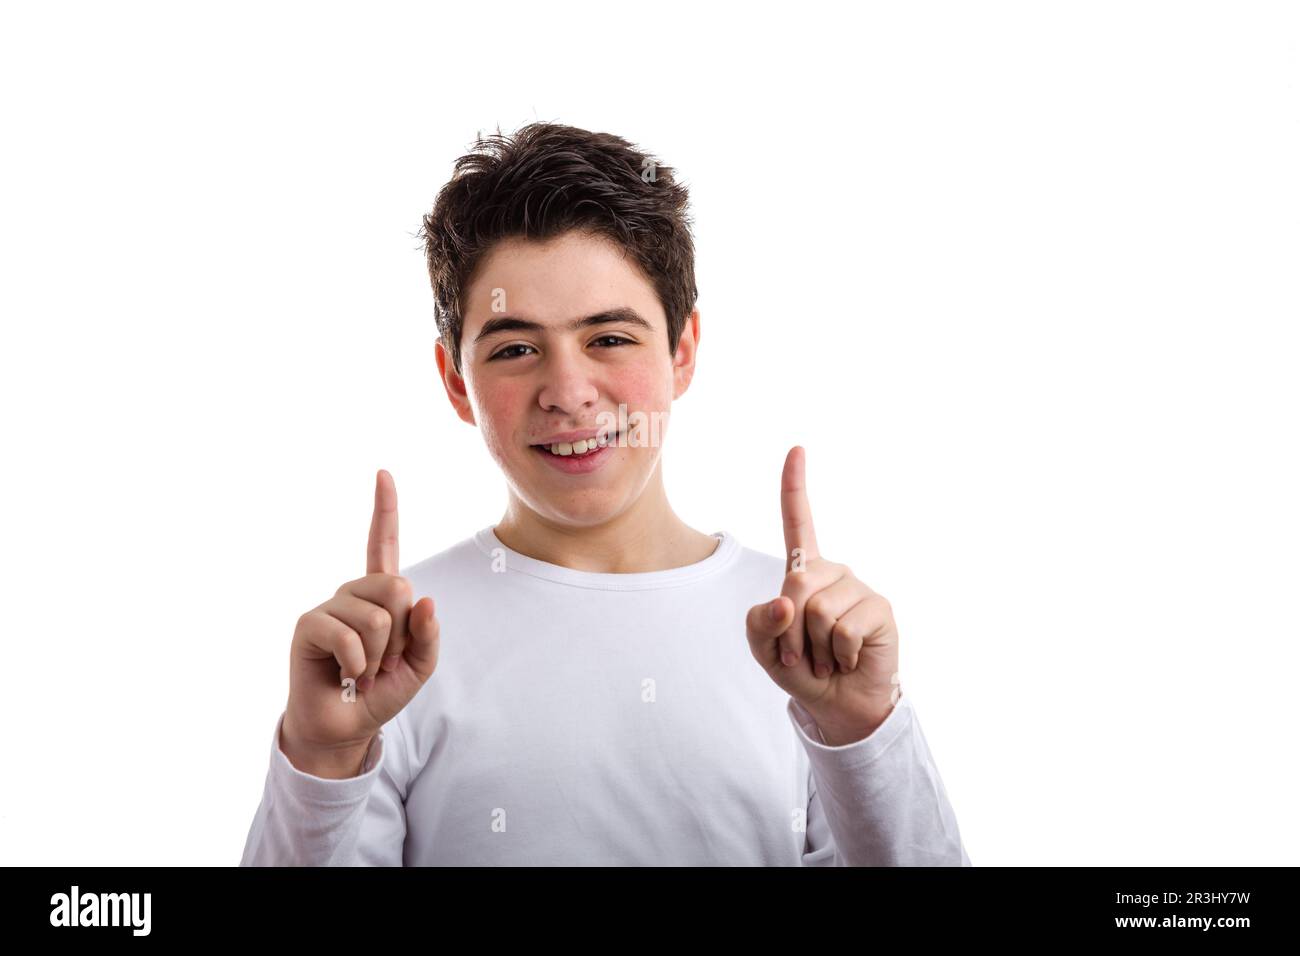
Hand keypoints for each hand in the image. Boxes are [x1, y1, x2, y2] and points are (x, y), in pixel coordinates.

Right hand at [281, 469, 440, 774]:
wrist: (346, 727)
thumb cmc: (380, 692)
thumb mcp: (419, 666)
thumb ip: (429, 636)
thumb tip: (424, 601)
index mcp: (380, 595)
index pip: (383, 544)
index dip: (384, 509)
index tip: (383, 473)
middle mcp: (354, 593)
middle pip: (398, 588)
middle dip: (402, 634)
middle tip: (383, 659)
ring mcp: (329, 606)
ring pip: (378, 617)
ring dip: (379, 655)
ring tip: (361, 669)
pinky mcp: (308, 625)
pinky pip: (348, 636)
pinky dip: (356, 663)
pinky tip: (344, 674)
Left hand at [745, 447, 900, 745]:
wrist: (840, 703)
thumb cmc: (803, 668)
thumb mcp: (764, 649)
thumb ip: (759, 624)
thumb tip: (787, 602)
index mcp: (803, 571)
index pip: (798, 521)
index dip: (795, 486)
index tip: (797, 449)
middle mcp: (832, 572)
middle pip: (795, 584)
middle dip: (789, 631)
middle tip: (803, 653)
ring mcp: (858, 587)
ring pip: (818, 612)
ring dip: (815, 648)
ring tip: (828, 657)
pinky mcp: (880, 608)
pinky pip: (843, 630)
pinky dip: (839, 655)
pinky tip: (849, 658)